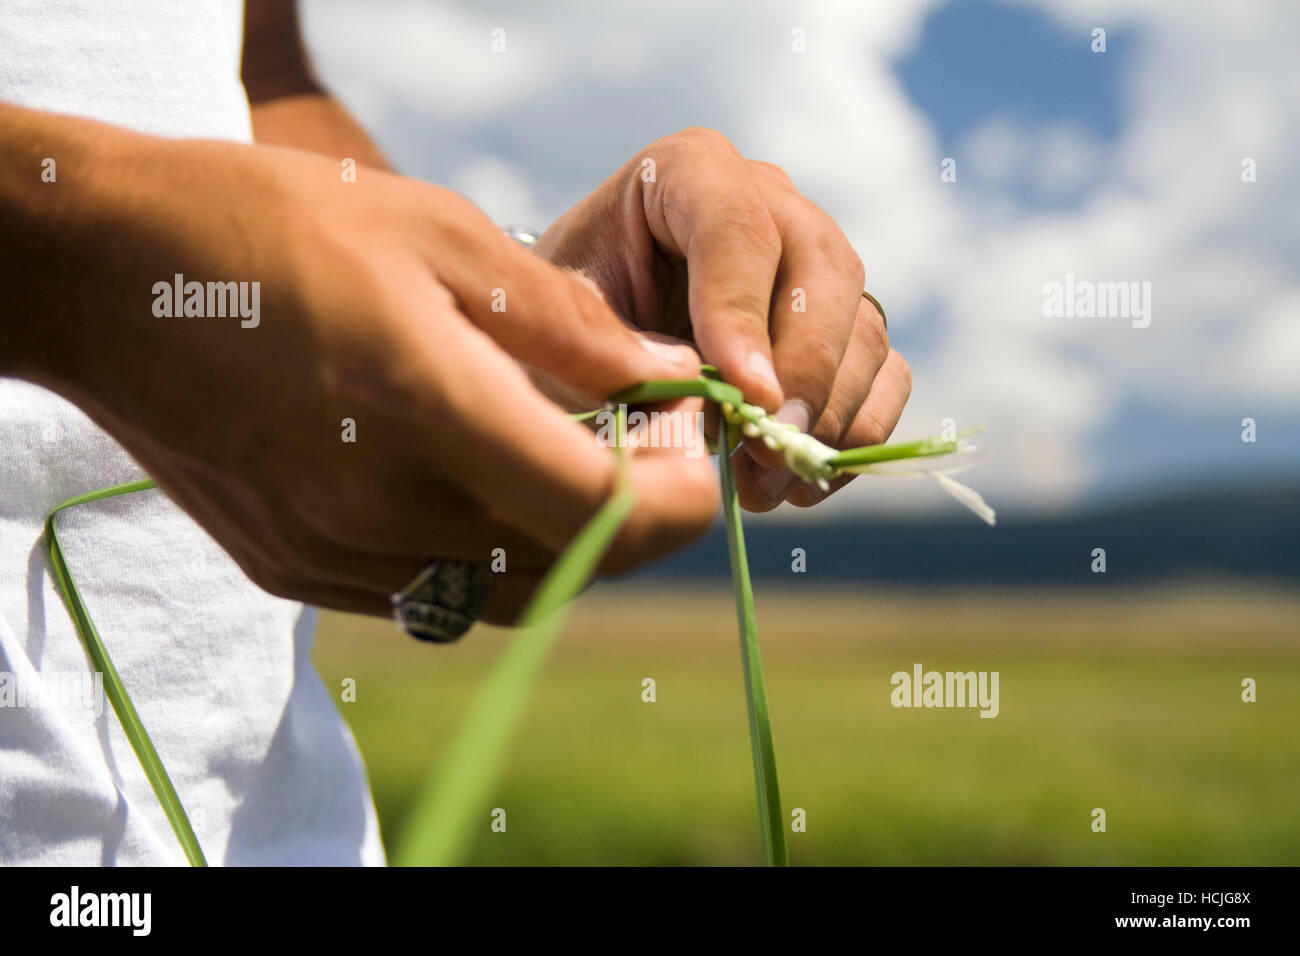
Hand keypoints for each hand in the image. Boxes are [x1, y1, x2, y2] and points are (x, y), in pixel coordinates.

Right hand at [7, 107, 716, 621]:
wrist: (101, 275)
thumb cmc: (269, 225)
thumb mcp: (435, 235)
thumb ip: (563, 320)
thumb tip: (662, 372)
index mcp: (422, 406)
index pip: (600, 510)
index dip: (678, 490)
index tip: (685, 426)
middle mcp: (378, 506)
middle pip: (569, 565)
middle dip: (638, 509)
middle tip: (641, 426)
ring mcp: (331, 552)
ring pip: (506, 593)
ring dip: (566, 535)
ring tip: (567, 446)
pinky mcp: (294, 570)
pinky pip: (431, 593)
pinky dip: (488, 548)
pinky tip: (477, 473)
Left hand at [535, 127, 910, 510]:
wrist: (584, 340)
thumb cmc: (561, 327)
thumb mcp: (563, 330)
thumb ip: (621, 353)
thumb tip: (718, 410)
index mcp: (687, 173)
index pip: (736, 228)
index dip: (743, 315)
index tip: (745, 396)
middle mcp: (769, 202)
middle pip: (825, 271)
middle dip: (805, 374)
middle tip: (768, 450)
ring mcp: (816, 261)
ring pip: (863, 328)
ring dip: (826, 419)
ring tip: (765, 484)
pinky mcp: (846, 322)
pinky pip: (886, 374)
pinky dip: (854, 437)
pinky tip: (797, 483)